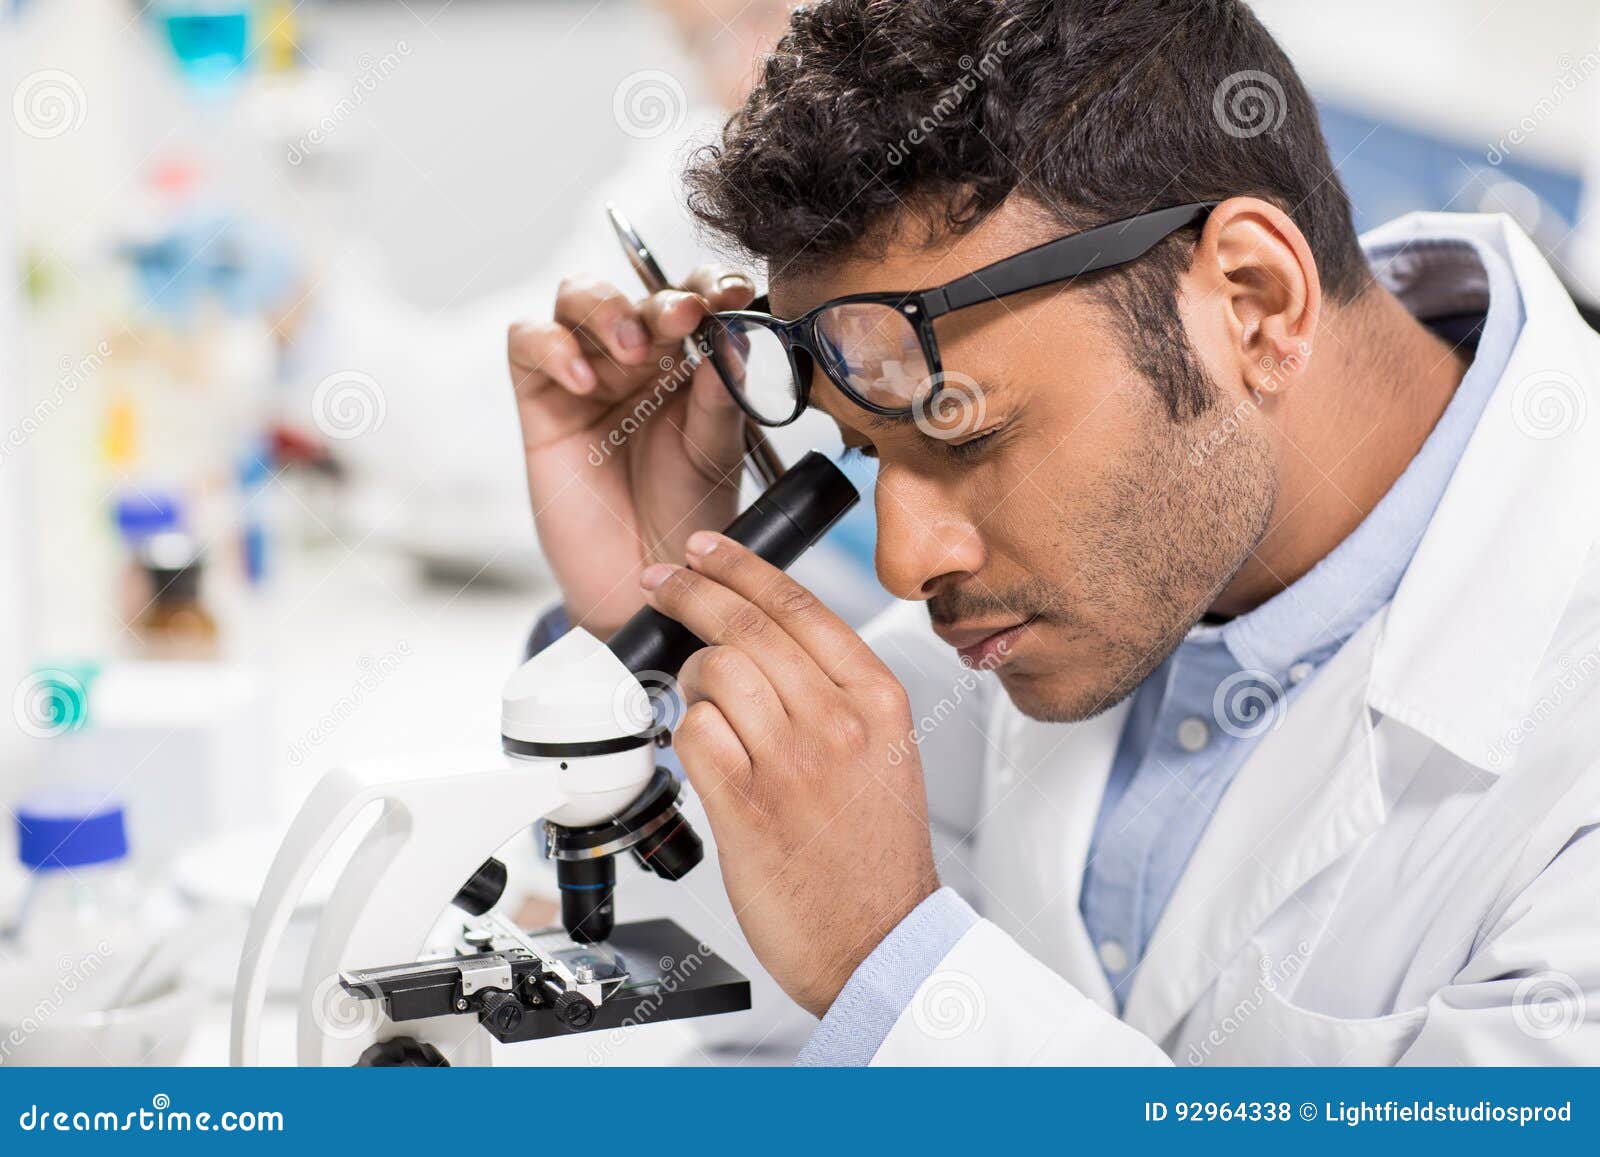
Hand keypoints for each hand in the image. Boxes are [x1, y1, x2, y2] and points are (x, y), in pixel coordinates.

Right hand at [507, 267, 756, 635]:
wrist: (643, 578)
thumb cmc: (686, 515)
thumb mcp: (716, 454)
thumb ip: (722, 396)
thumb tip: (736, 338)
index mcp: (690, 359)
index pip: (697, 296)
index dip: (711, 284)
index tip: (733, 295)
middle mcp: (638, 356)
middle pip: (637, 290)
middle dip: (662, 299)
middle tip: (685, 319)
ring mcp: (588, 371)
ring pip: (577, 296)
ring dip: (606, 310)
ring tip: (632, 350)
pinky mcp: (541, 397)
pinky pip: (529, 342)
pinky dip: (552, 347)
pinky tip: (584, 383)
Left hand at [639, 531, 939, 1016]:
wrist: (880, 941)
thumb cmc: (875, 854)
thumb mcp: (884, 750)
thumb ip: (834, 690)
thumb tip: (760, 640)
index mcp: (876, 698)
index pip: (798, 603)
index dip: (740, 566)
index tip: (705, 549)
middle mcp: (838, 721)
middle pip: (746, 623)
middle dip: (690, 591)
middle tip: (660, 582)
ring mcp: (792, 761)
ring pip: (715, 670)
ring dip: (693, 680)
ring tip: (703, 705)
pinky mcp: (747, 804)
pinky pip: (694, 733)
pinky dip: (688, 736)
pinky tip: (706, 755)